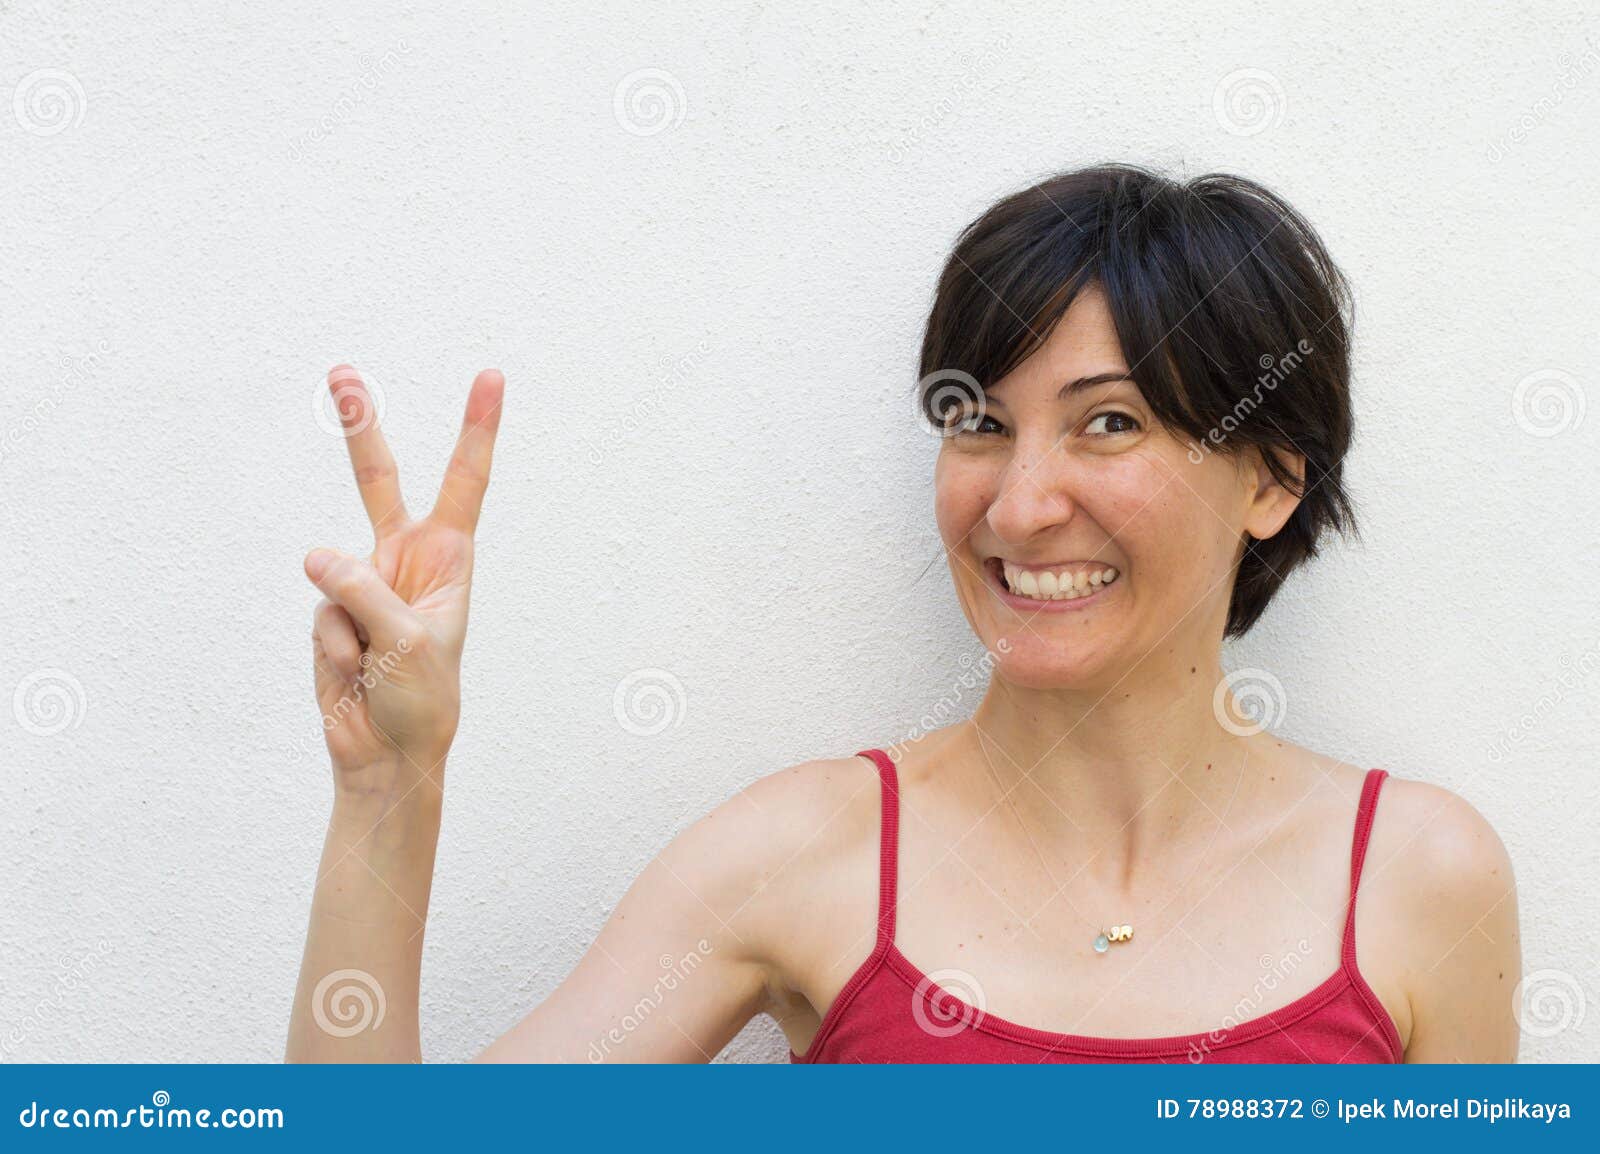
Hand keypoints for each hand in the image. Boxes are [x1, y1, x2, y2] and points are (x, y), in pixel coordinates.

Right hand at [305, 364, 503, 793]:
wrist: (388, 754)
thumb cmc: (423, 699)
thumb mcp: (410, 644)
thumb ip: (364, 592)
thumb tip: (314, 554)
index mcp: (448, 557)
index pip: (464, 481)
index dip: (477, 428)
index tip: (491, 376)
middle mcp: (405, 559)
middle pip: (378, 480)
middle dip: (360, 427)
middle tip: (342, 371)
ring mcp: (362, 582)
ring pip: (334, 572)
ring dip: (353, 627)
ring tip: (377, 664)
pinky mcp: (329, 611)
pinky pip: (319, 615)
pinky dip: (334, 650)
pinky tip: (354, 672)